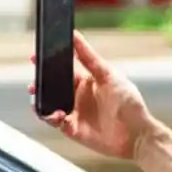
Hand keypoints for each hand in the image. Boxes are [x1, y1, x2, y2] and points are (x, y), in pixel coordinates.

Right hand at [29, 31, 151, 159]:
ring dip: (40, 98)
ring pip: (49, 103)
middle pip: (52, 86)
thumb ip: (90, 58)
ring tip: (37, 94)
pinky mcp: (72, 129)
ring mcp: (74, 112)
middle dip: (40, 81)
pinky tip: (56, 114)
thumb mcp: (109, 76)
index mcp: (87, 81)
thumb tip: (75, 36)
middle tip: (34, 79)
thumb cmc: (129, 103)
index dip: (49, 63)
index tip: (36, 57)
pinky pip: (54, 121)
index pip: (63, 68)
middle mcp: (78, 95)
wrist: (137, 135)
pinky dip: (50, 116)